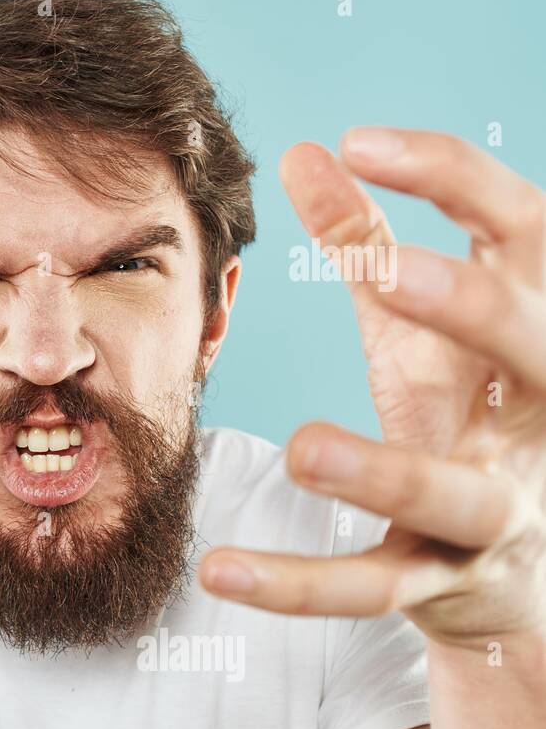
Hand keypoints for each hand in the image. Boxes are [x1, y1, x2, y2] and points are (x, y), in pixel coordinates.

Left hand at [201, 128, 545, 649]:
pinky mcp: (444, 582)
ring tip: (304, 447)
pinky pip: (374, 587)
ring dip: (385, 471)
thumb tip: (307, 151)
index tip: (361, 141)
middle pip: (534, 347)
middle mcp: (540, 417)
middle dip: (472, 307)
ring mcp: (499, 507)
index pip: (524, 234)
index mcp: (534, 334)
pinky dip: (296, 584)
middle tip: (388, 271)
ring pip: (456, 492)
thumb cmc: (471, 418)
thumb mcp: (421, 331)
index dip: (455, 179)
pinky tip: (216, 570)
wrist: (525, 572)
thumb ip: (368, 244)